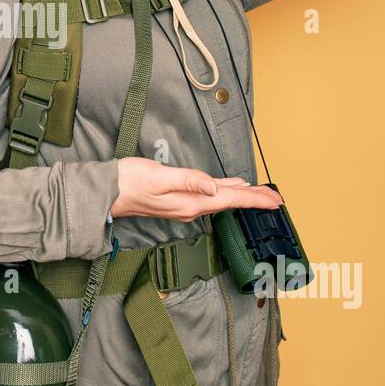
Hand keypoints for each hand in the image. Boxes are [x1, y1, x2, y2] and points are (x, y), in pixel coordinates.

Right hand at [111, 157, 282, 220]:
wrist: (107, 193)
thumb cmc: (129, 182)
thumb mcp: (159, 177)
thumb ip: (188, 180)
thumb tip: (214, 186)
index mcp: (190, 202)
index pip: (230, 200)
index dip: (255, 200)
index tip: (275, 201)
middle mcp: (190, 208)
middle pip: (230, 203)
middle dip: (255, 201)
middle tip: (277, 199)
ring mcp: (184, 207)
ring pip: (221, 201)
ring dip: (242, 198)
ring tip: (260, 195)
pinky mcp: (177, 201)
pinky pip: (209, 199)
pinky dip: (224, 194)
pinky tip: (229, 188)